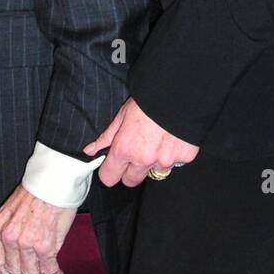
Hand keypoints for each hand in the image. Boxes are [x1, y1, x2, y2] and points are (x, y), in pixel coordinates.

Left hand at [0, 185, 74, 273]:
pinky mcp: (44, 245)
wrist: (54, 179)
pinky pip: (48, 267)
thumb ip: (11, 230)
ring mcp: (25, 242)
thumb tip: (18, 252)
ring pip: (31, 271)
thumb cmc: (38, 190)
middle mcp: (8, 237)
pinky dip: (54, 273)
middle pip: (14, 269)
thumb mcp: (12, 208)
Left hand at [83, 97, 199, 187]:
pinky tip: (172, 138)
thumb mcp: (122, 116)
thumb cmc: (147, 102)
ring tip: (157, 141)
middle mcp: (143, 159)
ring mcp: (165, 161)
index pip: (109, 178)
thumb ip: (106, 137)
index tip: (112, 166)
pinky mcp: (183, 158)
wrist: (178, 93)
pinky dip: (172, 154)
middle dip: (131, 171)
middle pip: (131, 181)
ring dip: (154, 162)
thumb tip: (90, 150)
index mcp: (124, 149)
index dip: (109, 172)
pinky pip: (174, 164)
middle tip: (136, 152)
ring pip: (154, 172)